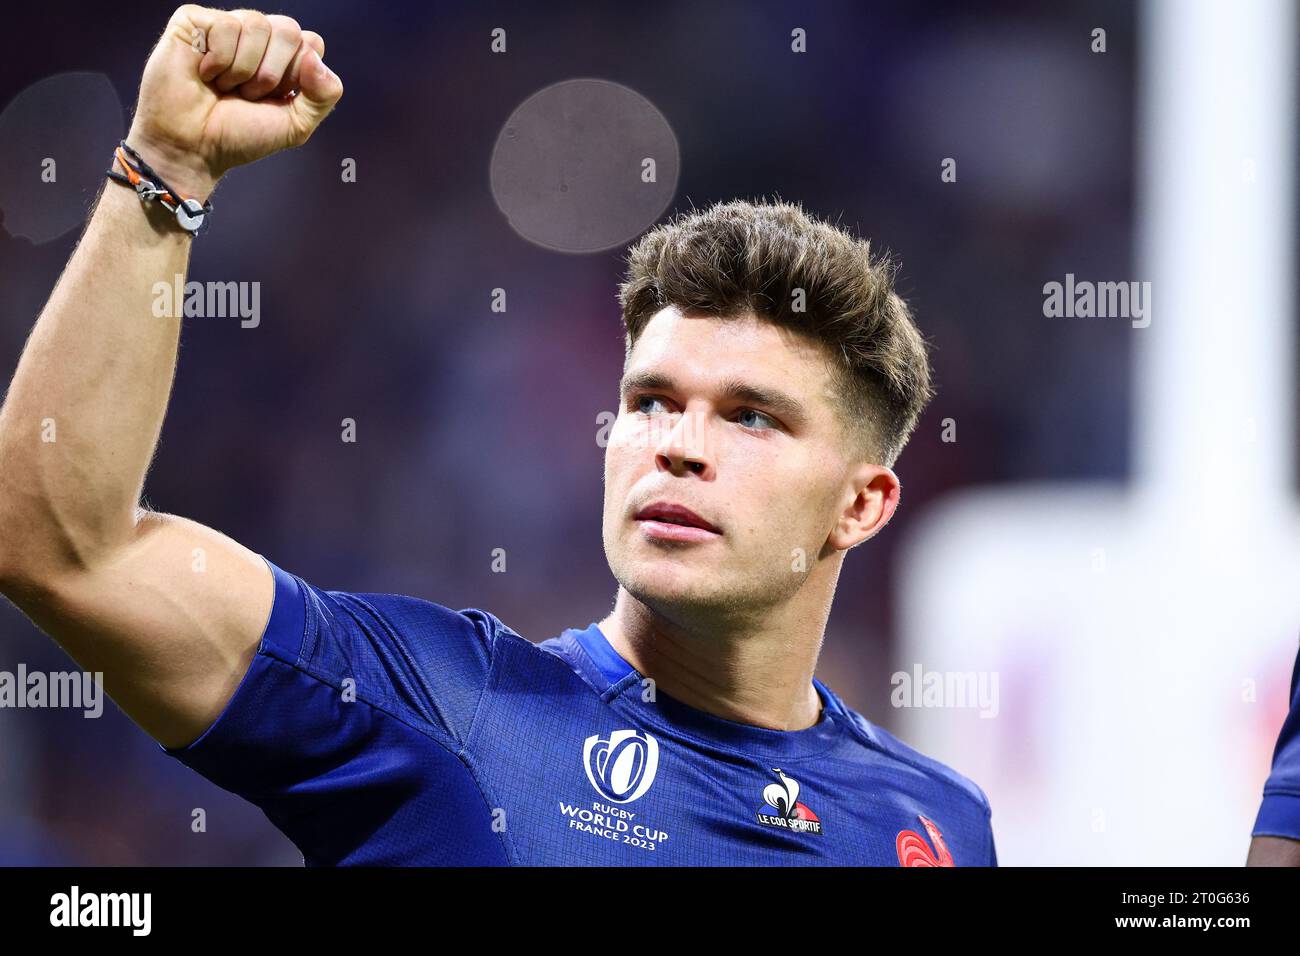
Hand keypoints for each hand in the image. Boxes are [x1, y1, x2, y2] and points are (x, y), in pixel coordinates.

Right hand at [124, 5, 342, 198]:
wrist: (193, 147)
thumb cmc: (240, 136)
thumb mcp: (296, 125)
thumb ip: (324, 95)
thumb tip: (315, 57)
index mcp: (284, 57)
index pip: (311, 43)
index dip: (296, 75)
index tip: (274, 98)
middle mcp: (257, 37)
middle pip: (288, 29)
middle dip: (271, 73)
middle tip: (246, 95)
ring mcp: (226, 26)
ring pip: (257, 24)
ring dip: (242, 69)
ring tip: (223, 86)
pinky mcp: (194, 21)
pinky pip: (225, 25)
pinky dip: (218, 59)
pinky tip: (203, 73)